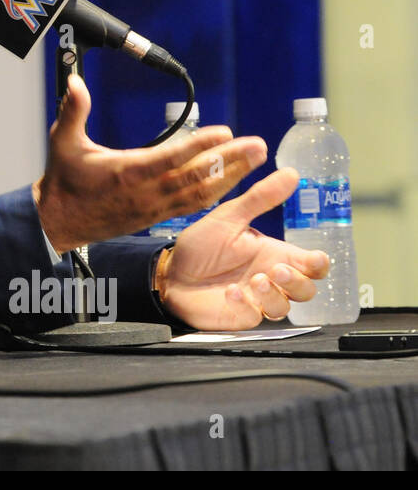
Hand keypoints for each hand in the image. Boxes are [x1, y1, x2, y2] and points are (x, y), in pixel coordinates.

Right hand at [32, 73, 267, 251]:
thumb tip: (76, 83)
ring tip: (256, 161)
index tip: (224, 132)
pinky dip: (215, 193)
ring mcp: (153, 207)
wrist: (59, 222)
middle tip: (258, 146)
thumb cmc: (63, 181)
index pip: (171, 157)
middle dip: (230, 161)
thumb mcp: (63, 142)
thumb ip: (73, 110)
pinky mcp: (155, 216)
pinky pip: (192, 205)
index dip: (200, 145)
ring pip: (200, 193)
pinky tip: (232, 182)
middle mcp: (146, 192)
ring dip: (231, 177)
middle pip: (196, 176)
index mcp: (127, 172)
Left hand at [158, 167, 329, 328]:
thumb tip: (291, 173)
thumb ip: (260, 198)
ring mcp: (257, 299)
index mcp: (273, 254)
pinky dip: (246, 305)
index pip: (313, 265)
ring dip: (274, 294)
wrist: (169, 272)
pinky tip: (231, 293)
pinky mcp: (240, 315)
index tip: (313, 259)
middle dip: (298, 281)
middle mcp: (269, 278)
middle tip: (276, 270)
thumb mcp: (229, 218)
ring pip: (285, 306)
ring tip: (253, 280)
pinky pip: (255, 316)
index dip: (319, 264)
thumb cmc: (200, 246)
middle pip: (307, 290)